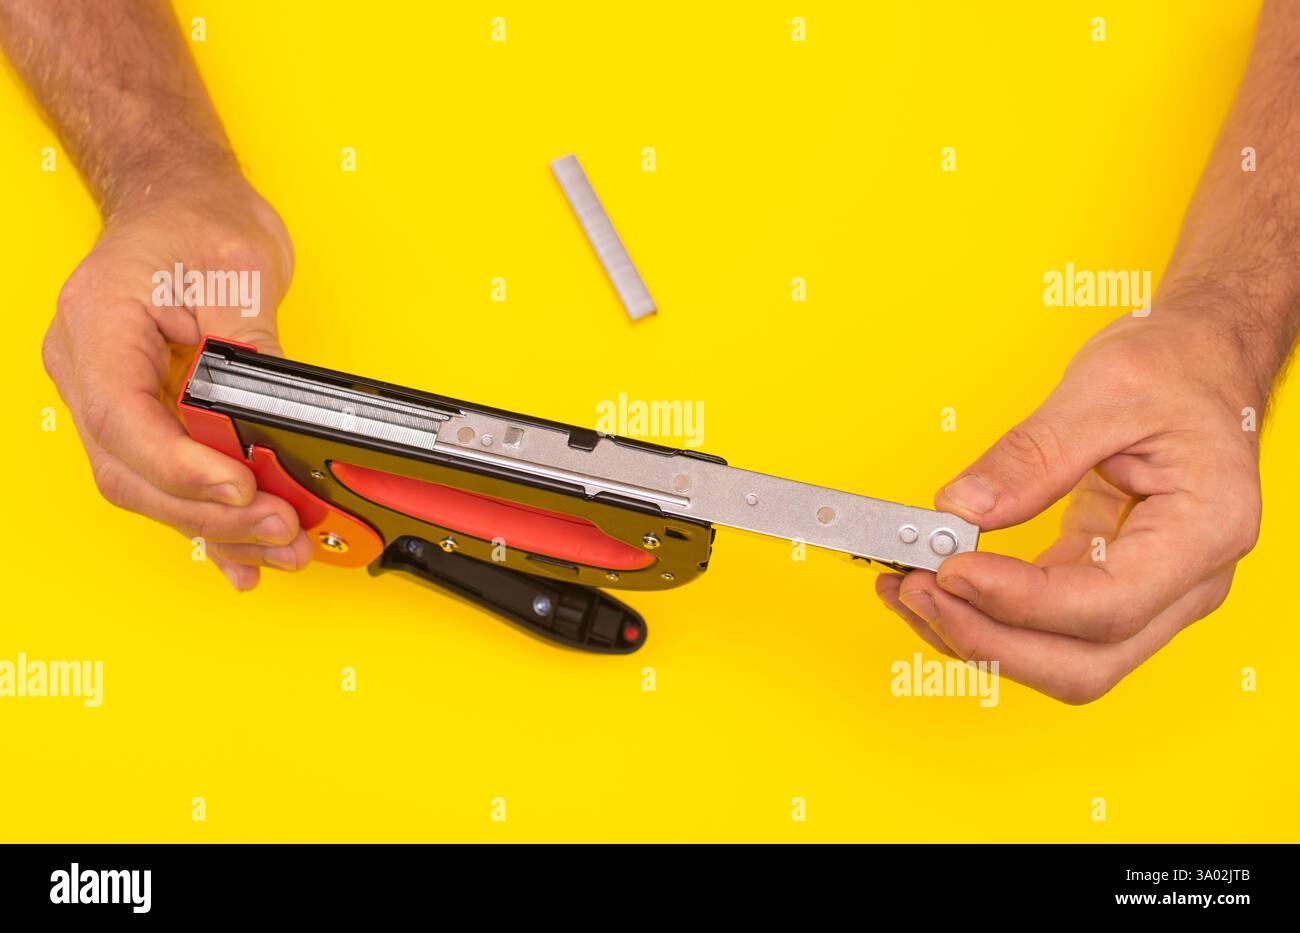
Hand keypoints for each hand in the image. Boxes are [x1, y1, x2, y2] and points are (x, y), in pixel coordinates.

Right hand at [41, 169, 308, 590]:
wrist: (180, 201)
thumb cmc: (196, 220)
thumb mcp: (238, 270)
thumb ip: (250, 352)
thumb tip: (277, 423)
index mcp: (98, 324)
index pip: (123, 417)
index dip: (180, 467)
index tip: (240, 489)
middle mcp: (88, 368)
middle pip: (131, 470)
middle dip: (208, 514)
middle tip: (280, 530)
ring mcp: (108, 397)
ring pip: (148, 488)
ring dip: (216, 529)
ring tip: (282, 548)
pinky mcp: (142, 416)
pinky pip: (166, 481)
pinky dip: (208, 523)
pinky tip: (243, 558)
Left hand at [876, 312, 1263, 702]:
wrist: (1203, 359)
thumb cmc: (1175, 367)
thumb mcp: (1103, 390)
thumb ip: (1031, 455)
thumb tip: (961, 509)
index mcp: (1204, 531)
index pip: (1107, 605)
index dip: (1020, 601)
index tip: (950, 568)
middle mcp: (1188, 581)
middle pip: (1085, 663)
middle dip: (989, 640)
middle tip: (915, 590)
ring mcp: (1152, 593)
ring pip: (1062, 661)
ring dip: (979, 638)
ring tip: (907, 590)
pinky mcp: (1109, 585)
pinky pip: (1047, 626)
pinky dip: (987, 615)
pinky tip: (935, 585)